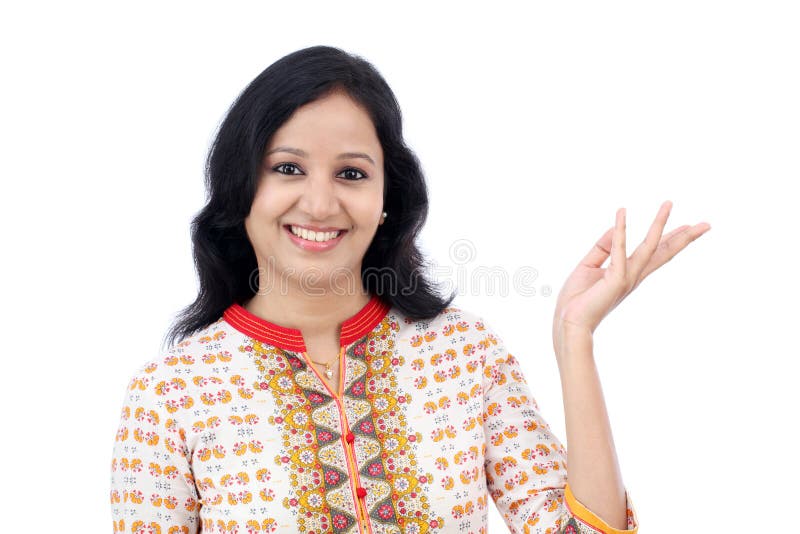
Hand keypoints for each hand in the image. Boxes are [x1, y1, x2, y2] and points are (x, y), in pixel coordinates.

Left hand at [551, 200, 710, 352]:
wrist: (569, 322)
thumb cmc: (577, 299)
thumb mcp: (590, 266)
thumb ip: (603, 247)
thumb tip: (616, 226)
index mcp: (628, 273)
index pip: (654, 253)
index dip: (670, 239)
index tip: (686, 226)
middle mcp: (633, 275)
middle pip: (664, 252)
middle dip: (685, 238)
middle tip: (706, 224)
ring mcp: (627, 277)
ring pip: (649, 246)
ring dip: (659, 224)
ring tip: (668, 204)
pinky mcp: (616, 278)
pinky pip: (618, 248)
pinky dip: (620, 230)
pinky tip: (622, 212)